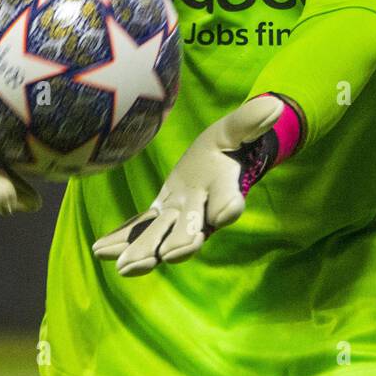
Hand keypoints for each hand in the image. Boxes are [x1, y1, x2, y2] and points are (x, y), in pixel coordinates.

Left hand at [92, 94, 293, 276]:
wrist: (217, 160)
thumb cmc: (229, 143)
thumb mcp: (237, 129)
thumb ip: (251, 121)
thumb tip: (275, 107)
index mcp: (225, 189)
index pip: (229, 200)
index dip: (228, 205)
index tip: (227, 213)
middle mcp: (203, 211)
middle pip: (192, 230)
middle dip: (181, 244)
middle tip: (169, 256)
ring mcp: (179, 216)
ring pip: (162, 237)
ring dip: (145, 252)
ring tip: (125, 268)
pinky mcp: (160, 214)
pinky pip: (140, 229)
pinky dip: (121, 239)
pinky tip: (99, 250)